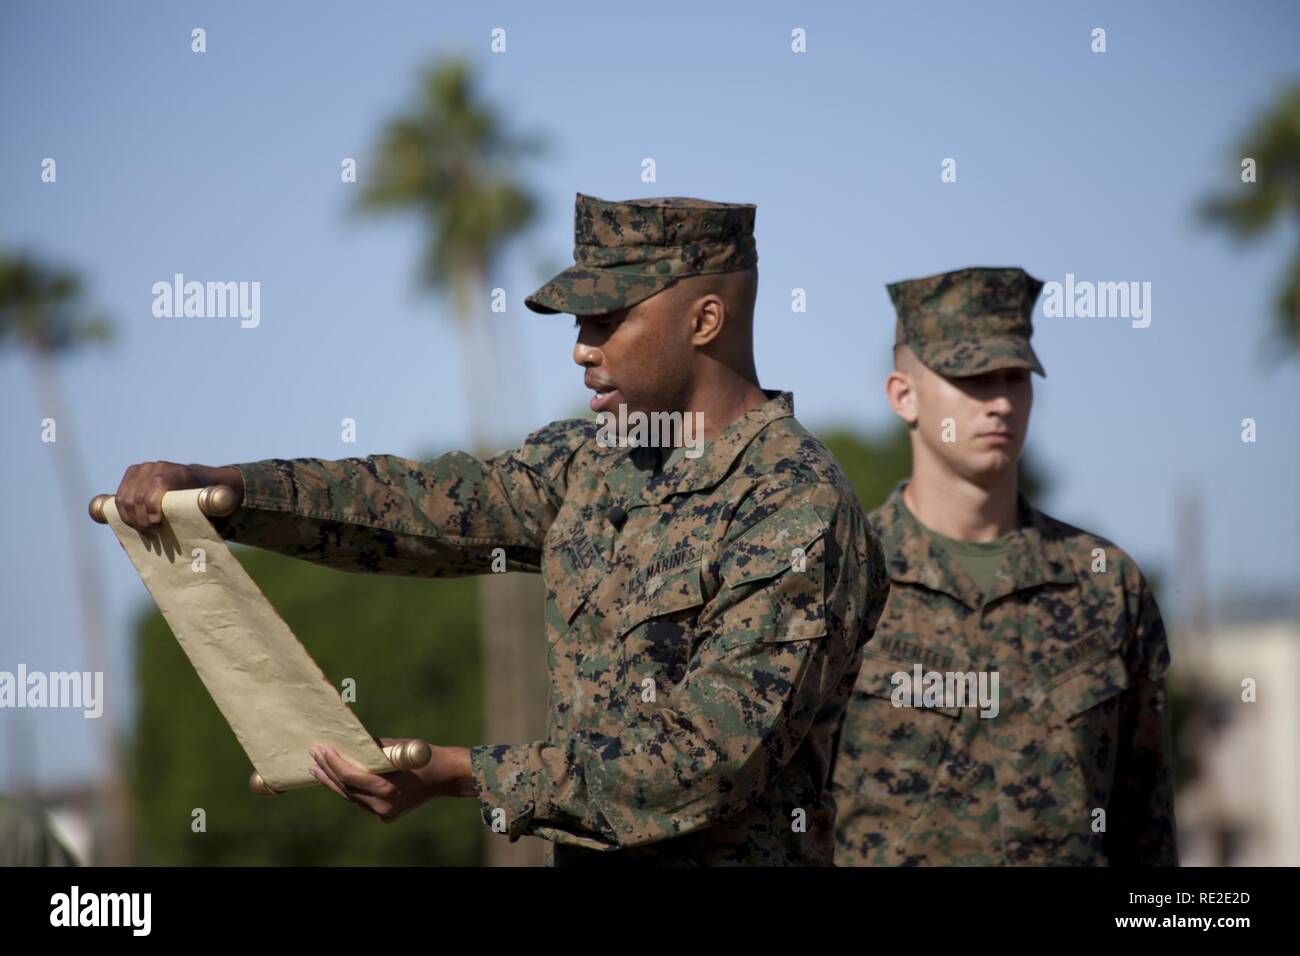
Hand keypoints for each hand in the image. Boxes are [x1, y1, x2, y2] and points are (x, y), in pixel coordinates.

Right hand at [113, 461, 243, 529]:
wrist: (197, 480)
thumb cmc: (207, 495)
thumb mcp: (216, 499)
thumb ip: (217, 502)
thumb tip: (221, 505)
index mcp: (179, 472)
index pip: (157, 486)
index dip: (152, 508)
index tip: (157, 525)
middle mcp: (157, 466)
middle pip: (137, 497)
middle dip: (141, 520)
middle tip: (151, 535)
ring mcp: (142, 469)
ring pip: (124, 499)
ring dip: (130, 519)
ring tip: (144, 532)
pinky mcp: (131, 475)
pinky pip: (118, 497)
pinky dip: (121, 513)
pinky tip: (133, 525)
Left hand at [308, 738, 475, 822]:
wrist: (446, 776)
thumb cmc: (422, 755)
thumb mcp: (396, 746)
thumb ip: (370, 749)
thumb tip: (345, 743)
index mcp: (386, 790)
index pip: (350, 777)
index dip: (333, 763)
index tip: (321, 749)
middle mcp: (382, 806)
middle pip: (346, 789)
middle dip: (327, 771)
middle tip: (314, 754)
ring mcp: (384, 813)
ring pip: (350, 797)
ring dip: (333, 781)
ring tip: (317, 767)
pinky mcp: (385, 815)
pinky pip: (360, 801)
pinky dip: (348, 788)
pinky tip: (336, 778)